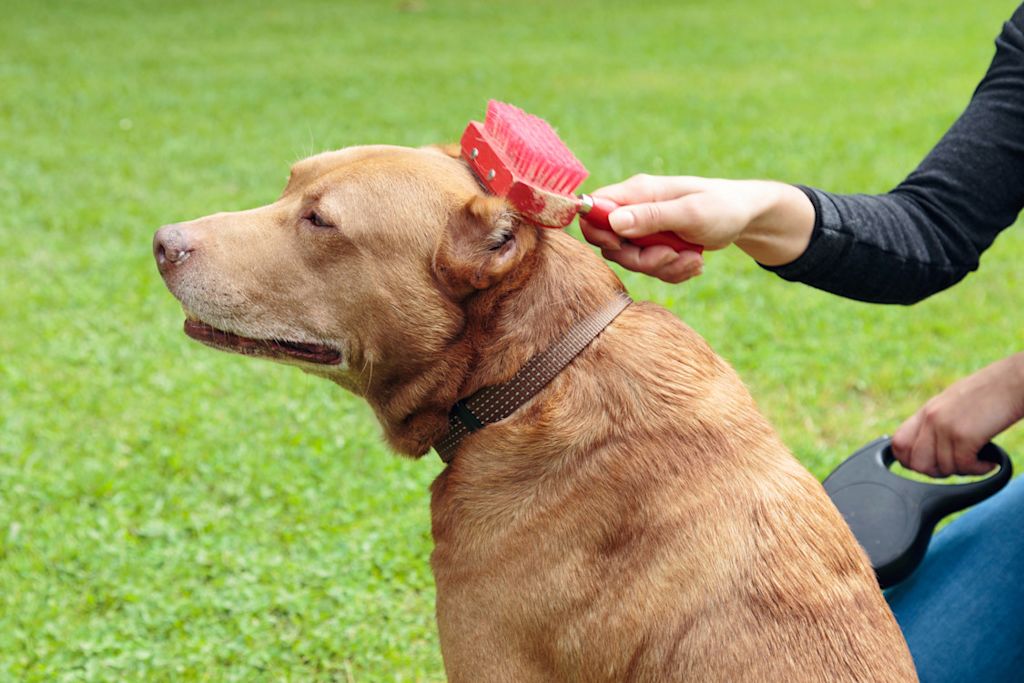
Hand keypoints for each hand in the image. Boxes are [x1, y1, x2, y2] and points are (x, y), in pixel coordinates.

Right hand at [579, 175, 814, 282]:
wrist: (747, 218)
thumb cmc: (722, 206)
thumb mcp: (689, 213)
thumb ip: (651, 217)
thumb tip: (613, 221)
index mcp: (638, 193)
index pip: (595, 208)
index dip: (597, 231)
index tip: (620, 245)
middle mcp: (636, 209)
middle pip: (612, 244)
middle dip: (641, 259)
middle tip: (671, 254)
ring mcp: (646, 229)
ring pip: (633, 261)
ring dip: (663, 267)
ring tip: (691, 258)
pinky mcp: (657, 245)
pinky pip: (652, 269)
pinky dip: (673, 272)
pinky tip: (694, 261)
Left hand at [892, 353, 1023, 476]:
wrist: (1013, 381)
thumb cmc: (990, 394)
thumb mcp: (952, 405)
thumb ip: (937, 423)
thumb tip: (928, 449)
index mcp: (926, 411)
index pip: (898, 444)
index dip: (910, 461)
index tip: (930, 464)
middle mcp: (931, 418)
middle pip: (916, 463)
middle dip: (937, 472)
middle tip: (958, 465)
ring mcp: (945, 426)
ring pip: (943, 468)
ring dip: (963, 471)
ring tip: (978, 459)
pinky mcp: (964, 435)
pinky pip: (963, 466)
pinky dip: (978, 470)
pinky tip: (989, 461)